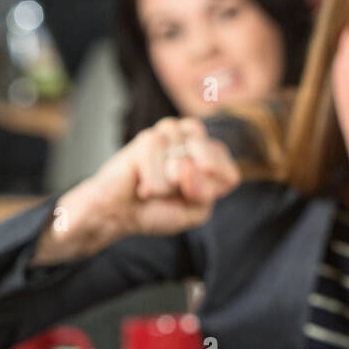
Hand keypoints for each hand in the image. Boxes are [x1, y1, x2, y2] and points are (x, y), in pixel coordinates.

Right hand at [35, 117, 240, 263]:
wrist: (118, 214)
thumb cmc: (158, 210)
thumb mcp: (195, 212)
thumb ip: (205, 192)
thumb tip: (186, 164)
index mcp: (213, 158)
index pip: (229, 175)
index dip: (209, 193)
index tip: (190, 199)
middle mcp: (195, 139)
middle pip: (210, 162)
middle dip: (189, 186)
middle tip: (170, 192)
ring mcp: (172, 134)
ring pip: (183, 162)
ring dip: (166, 185)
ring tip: (154, 186)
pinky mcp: (148, 137)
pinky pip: (159, 161)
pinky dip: (150, 180)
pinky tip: (141, 181)